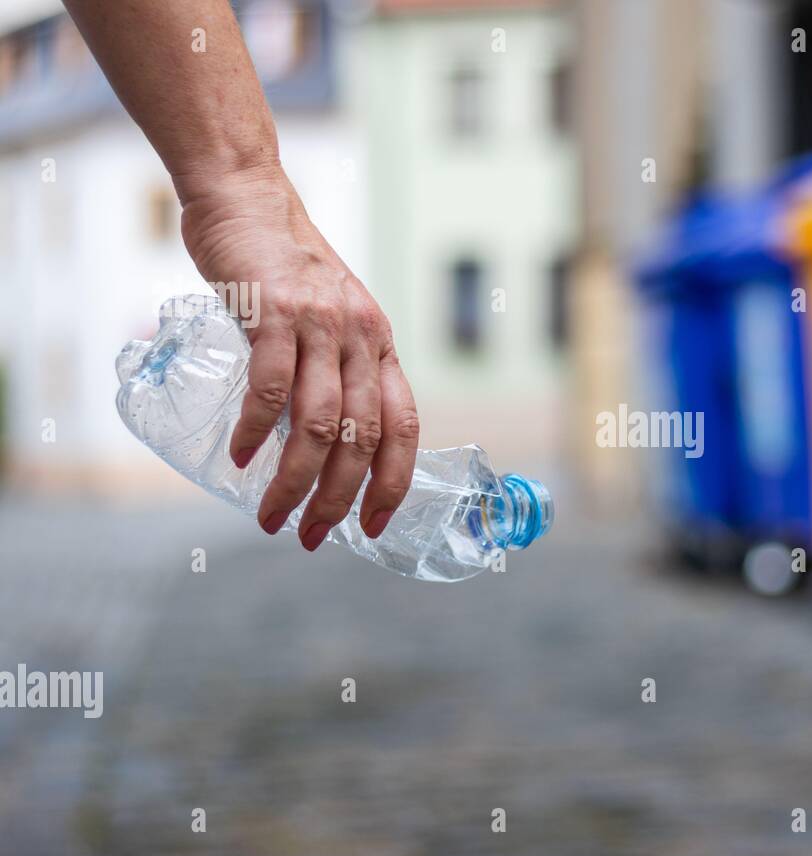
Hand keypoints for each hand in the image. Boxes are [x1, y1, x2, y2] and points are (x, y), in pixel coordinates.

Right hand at [178, 163, 419, 549]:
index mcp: (380, 345)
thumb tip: (320, 441)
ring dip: (295, 480)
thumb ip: (336, 369)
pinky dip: (256, 430)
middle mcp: (360, 337)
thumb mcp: (333, 319)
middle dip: (338, 498)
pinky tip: (242, 458)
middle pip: (360, 437)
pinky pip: (271, 386)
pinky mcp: (273, 310)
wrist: (247, 198)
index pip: (403, 426)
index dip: (393, 481)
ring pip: (318, 423)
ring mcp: (318, 324)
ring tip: (272, 513)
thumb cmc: (285, 268)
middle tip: (309, 535)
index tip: (373, 525)